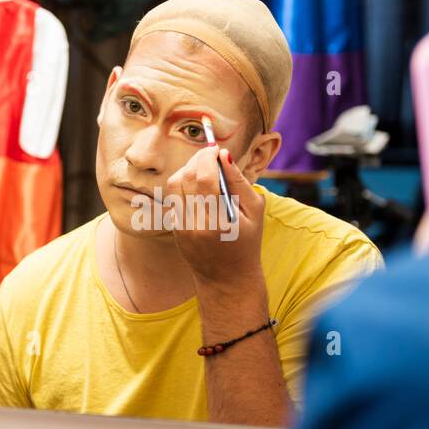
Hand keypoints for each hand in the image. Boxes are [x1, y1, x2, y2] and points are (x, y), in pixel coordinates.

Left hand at [165, 144, 264, 289]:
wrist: (226, 278)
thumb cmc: (247, 243)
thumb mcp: (254, 212)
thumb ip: (239, 182)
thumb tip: (224, 155)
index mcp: (216, 222)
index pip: (204, 177)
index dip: (208, 157)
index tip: (216, 150)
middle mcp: (194, 224)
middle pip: (187, 176)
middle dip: (198, 159)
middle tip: (211, 156)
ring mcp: (180, 227)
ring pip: (175, 183)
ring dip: (188, 169)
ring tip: (205, 170)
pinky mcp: (174, 228)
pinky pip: (174, 196)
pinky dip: (185, 184)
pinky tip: (199, 188)